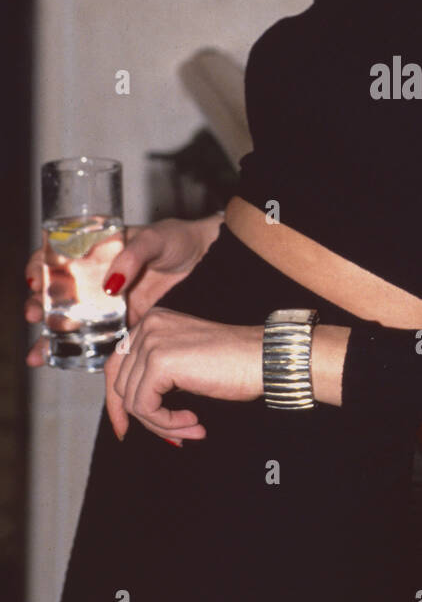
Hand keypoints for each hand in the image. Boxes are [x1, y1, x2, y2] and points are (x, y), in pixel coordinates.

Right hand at [23, 214, 223, 366]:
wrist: (207, 260)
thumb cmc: (177, 240)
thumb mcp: (154, 240)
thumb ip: (131, 257)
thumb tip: (109, 284)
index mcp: (96, 252)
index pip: (56, 259)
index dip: (39, 269)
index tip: (35, 281)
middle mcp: (96, 279)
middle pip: (56, 294)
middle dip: (38, 306)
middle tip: (35, 316)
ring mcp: (107, 303)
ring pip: (70, 320)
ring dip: (49, 335)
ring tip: (38, 350)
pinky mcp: (123, 322)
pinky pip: (95, 337)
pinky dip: (76, 350)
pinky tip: (57, 361)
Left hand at [105, 306, 264, 442]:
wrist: (263, 357)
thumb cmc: (234, 363)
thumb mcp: (186, 362)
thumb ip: (156, 373)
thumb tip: (128, 410)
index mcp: (153, 321)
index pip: (116, 365)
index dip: (117, 402)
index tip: (125, 428)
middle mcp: (148, 325)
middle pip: (120, 385)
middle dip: (144, 417)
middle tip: (173, 435)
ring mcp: (152, 341)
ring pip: (132, 400)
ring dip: (161, 423)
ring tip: (191, 428)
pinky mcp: (160, 362)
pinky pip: (145, 407)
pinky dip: (166, 422)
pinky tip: (194, 421)